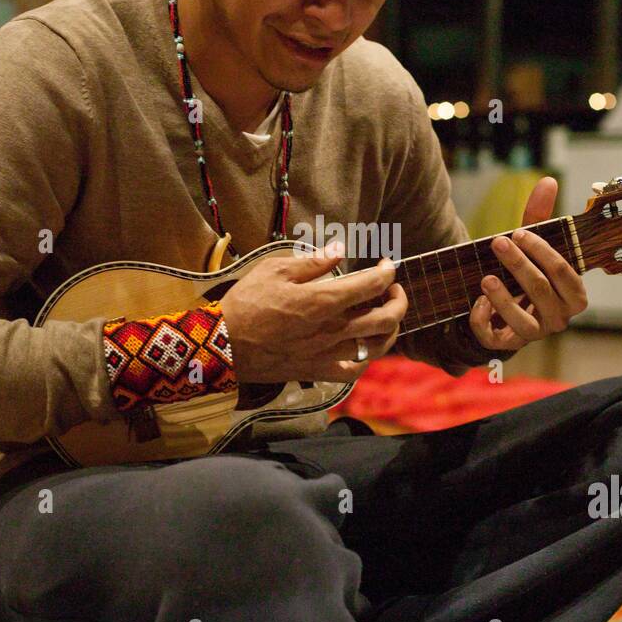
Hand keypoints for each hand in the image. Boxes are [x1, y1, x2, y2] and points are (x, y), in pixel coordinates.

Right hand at [222, 242, 407, 383]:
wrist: (223, 345)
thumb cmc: (247, 303)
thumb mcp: (274, 270)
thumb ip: (312, 262)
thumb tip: (340, 250)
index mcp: (322, 300)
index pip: (370, 286)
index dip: (387, 273)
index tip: (387, 266)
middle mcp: (332, 329)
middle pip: (385, 319)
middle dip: (398, 300)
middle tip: (393, 290)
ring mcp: (327, 354)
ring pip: (377, 347)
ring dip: (391, 330)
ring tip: (387, 317)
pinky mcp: (318, 372)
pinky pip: (354, 372)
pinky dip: (366, 360)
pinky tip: (364, 348)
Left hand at [468, 176, 586, 351]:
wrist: (504, 309)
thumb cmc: (525, 273)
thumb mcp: (532, 247)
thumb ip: (540, 217)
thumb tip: (547, 181)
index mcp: (574, 294)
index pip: (564, 272)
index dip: (542, 251)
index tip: (518, 233)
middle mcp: (559, 317)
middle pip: (542, 290)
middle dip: (519, 265)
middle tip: (498, 243)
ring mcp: (534, 334)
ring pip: (523, 321)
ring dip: (503, 298)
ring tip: (486, 278)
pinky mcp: (508, 345)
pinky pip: (497, 340)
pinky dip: (485, 321)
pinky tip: (478, 303)